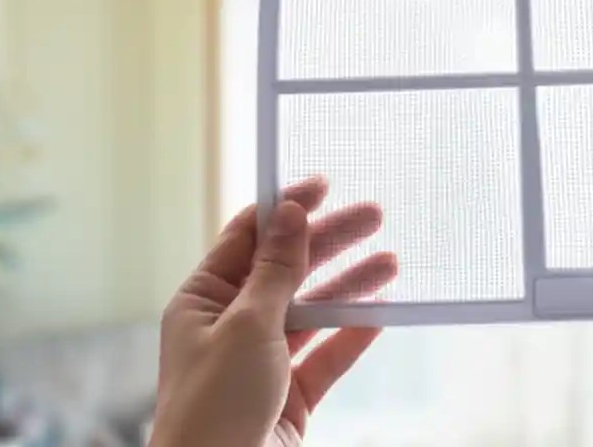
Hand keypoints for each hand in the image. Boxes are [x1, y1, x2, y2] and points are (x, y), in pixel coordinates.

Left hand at [150, 178, 398, 446]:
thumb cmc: (213, 408)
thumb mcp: (247, 324)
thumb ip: (276, 270)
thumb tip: (288, 214)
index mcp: (202, 302)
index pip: (247, 240)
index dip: (285, 210)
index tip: (324, 185)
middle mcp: (230, 327)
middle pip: (288, 271)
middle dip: (330, 243)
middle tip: (374, 216)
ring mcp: (262, 362)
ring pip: (313, 312)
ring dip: (350, 286)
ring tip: (390, 261)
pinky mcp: (291, 396)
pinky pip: (328, 354)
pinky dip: (355, 332)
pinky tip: (383, 310)